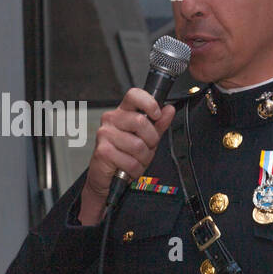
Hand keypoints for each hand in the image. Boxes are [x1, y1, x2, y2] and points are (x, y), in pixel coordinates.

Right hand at [78, 88, 176, 224]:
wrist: (107, 178)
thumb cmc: (125, 156)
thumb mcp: (147, 139)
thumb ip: (158, 124)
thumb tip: (169, 109)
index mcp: (123, 113)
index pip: (134, 95)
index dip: (149, 103)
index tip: (157, 115)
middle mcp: (111, 119)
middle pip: (141, 122)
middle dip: (150, 141)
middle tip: (145, 149)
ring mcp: (105, 134)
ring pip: (138, 145)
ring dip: (142, 158)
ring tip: (135, 160)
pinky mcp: (103, 151)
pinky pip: (131, 161)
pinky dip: (134, 169)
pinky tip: (127, 168)